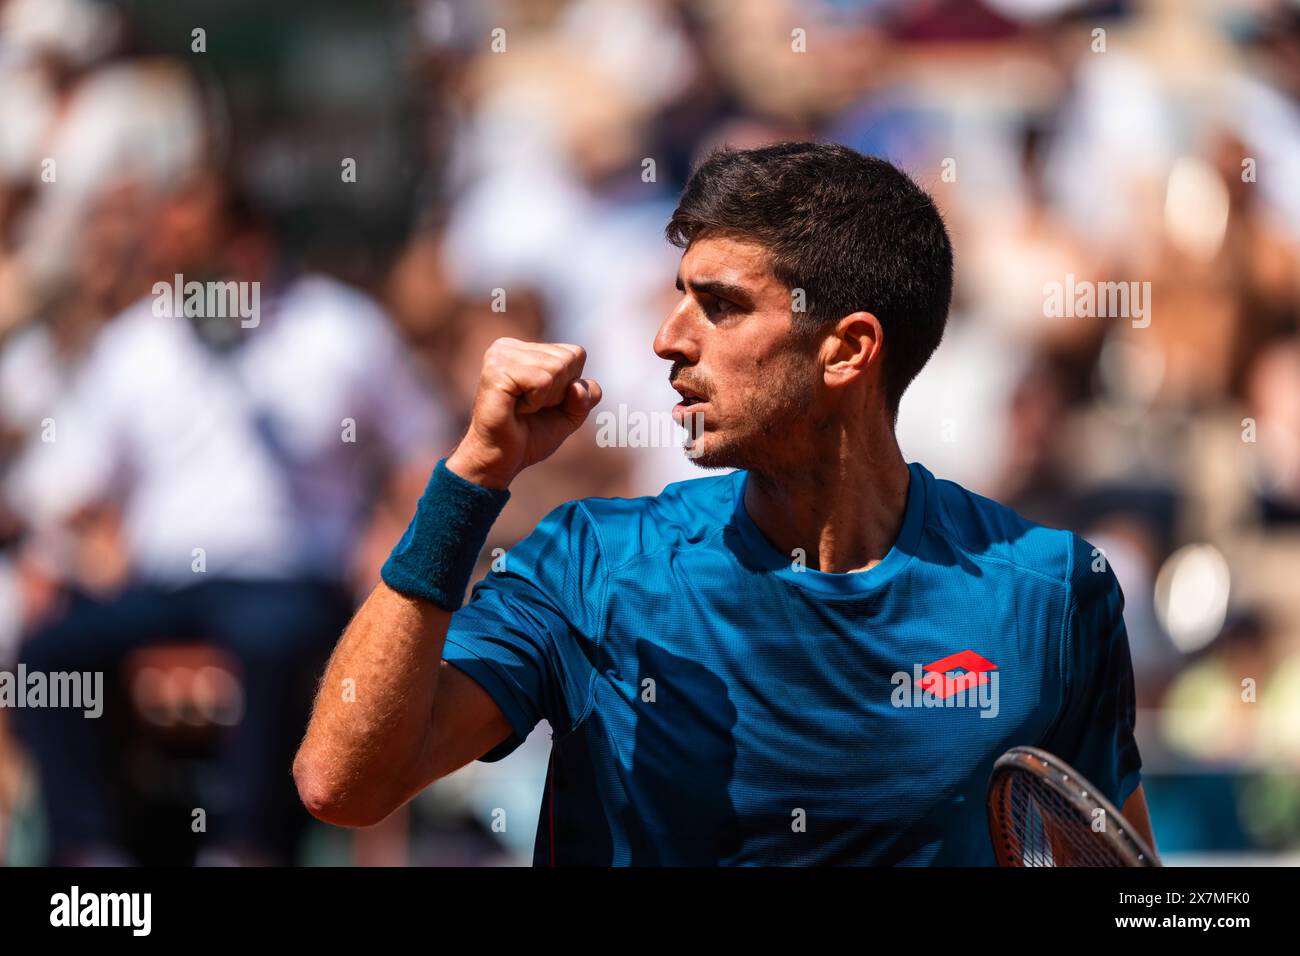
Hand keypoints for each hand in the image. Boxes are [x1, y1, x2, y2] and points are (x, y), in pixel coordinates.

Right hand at [447, 338, 601, 488]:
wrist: (501, 460)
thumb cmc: (530, 435)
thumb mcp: (570, 414)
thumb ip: (587, 395)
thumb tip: (578, 386)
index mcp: (525, 349)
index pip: (576, 354)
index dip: (570, 386)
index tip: (543, 402)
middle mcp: (510, 346)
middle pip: (569, 359)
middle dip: (559, 393)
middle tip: (531, 408)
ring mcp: (500, 354)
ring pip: (557, 368)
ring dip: (546, 399)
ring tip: (522, 408)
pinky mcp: (497, 370)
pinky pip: (542, 381)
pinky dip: (535, 403)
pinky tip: (515, 408)